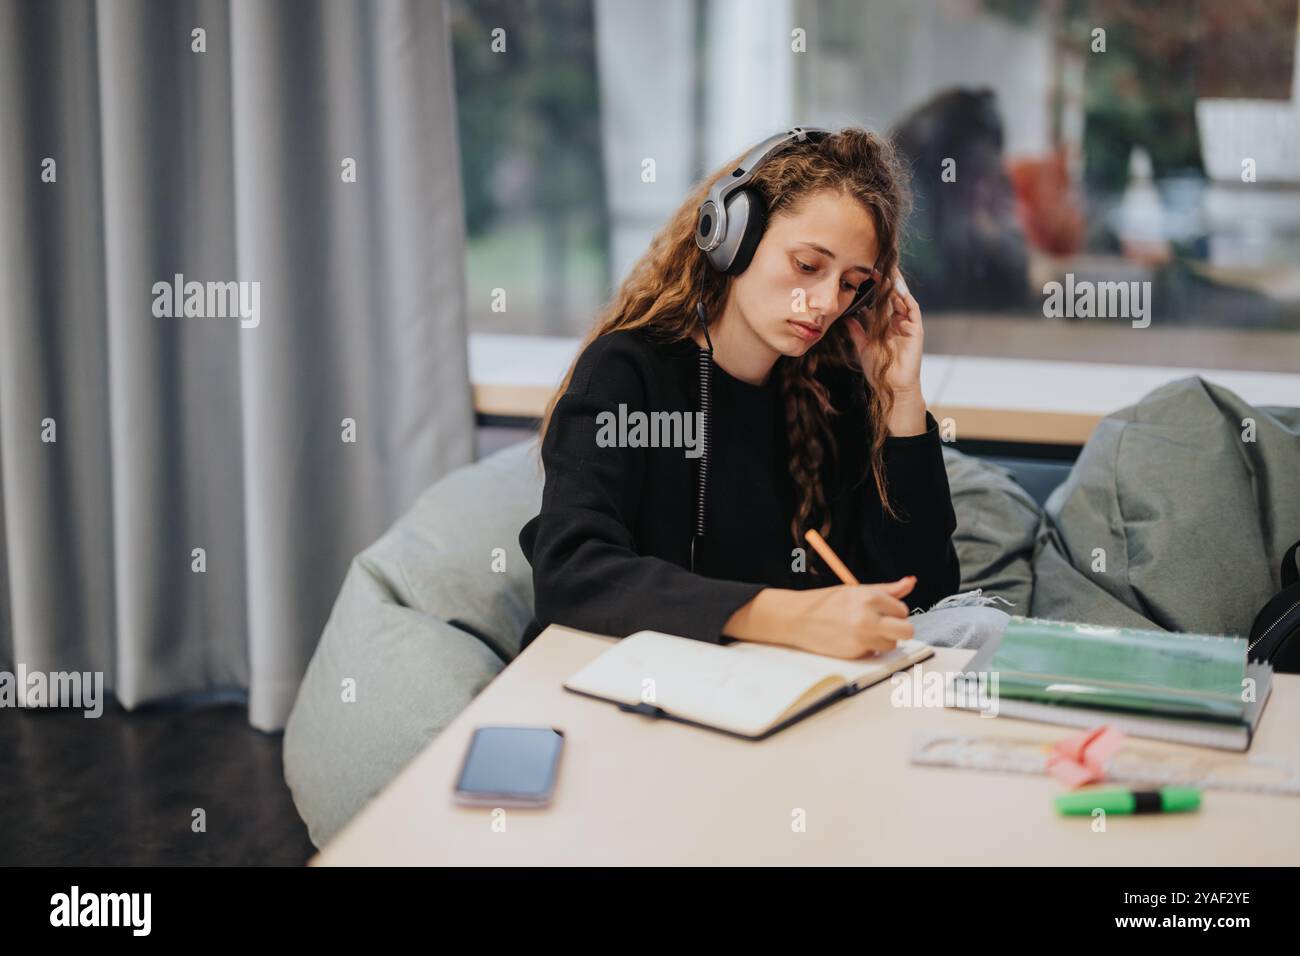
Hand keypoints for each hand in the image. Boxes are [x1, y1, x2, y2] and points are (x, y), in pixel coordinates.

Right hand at [785, 576, 917, 657]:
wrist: (797, 619)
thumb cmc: (827, 603)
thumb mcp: (856, 591)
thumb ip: (887, 589)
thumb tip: (911, 582)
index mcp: (870, 598)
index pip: (902, 610)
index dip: (894, 612)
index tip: (881, 611)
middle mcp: (868, 617)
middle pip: (907, 630)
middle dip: (900, 629)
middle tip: (886, 626)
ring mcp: (861, 637)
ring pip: (892, 644)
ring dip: (883, 640)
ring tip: (865, 631)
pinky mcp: (854, 653)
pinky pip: (874, 653)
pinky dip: (868, 648)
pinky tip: (853, 639)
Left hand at [844, 268, 924, 395]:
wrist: (892, 387)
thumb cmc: (879, 369)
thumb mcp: (863, 346)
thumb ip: (857, 331)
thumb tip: (847, 317)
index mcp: (885, 324)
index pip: (880, 300)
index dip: (873, 287)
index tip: (863, 274)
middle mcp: (897, 321)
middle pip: (892, 296)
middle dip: (885, 280)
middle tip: (876, 264)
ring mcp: (907, 324)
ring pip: (902, 299)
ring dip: (896, 285)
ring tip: (887, 271)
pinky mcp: (916, 330)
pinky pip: (913, 310)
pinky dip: (906, 299)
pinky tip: (899, 289)